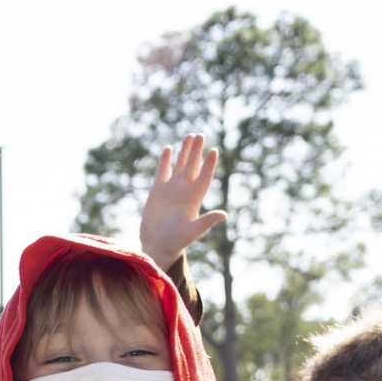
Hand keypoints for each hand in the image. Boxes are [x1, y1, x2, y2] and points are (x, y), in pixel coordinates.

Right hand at [139, 133, 226, 271]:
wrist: (157, 246)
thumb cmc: (176, 242)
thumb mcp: (193, 231)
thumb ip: (207, 221)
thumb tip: (224, 215)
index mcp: (195, 199)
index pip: (204, 177)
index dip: (209, 164)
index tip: (214, 151)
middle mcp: (185, 191)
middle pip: (193, 166)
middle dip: (197, 151)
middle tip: (200, 135)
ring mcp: (171, 189)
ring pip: (180, 165)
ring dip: (184, 151)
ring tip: (189, 136)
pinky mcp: (157, 191)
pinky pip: (163, 171)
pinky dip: (165, 160)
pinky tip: (168, 148)